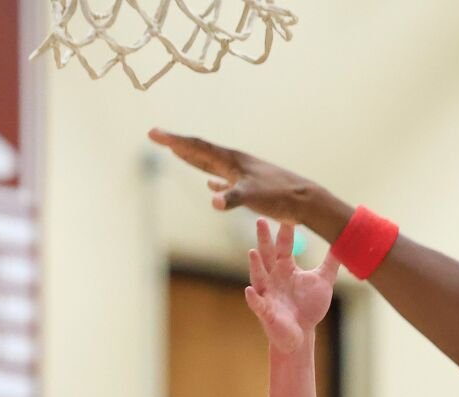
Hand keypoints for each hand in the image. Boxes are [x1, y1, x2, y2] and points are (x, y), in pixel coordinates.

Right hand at [148, 129, 343, 233]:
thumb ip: (232, 198)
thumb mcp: (253, 197)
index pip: (197, 147)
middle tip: (156, 136)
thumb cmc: (280, 197)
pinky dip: (213, 181)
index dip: (174, 141)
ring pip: (211, 163)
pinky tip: (211, 186)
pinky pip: (225, 181)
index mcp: (232, 160)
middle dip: (177, 144)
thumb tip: (214, 202)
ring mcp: (243, 174)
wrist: (305, 201)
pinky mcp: (251, 187)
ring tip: (176, 152)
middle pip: (200, 151)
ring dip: (192, 158)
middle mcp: (235, 163)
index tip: (154, 133)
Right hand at [246, 219, 337, 353]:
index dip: (285, 232)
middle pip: (267, 254)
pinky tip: (249, 290)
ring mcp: (267, 294)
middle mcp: (273, 277)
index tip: (287, 214)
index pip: (284, 246)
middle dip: (263, 239)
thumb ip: (331, 263)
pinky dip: (253, 298)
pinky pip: (257, 303)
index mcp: (285, 268)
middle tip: (260, 220)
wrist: (301, 335)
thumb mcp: (323, 281)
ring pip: (258, 276)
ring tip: (252, 252)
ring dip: (255, 265)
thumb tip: (344, 242)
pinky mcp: (265, 312)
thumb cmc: (309, 308)